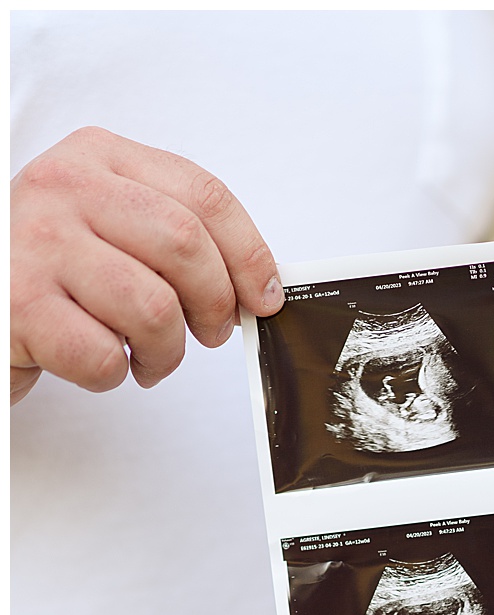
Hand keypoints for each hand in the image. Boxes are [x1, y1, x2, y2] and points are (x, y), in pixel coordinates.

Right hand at [11, 126, 282, 404]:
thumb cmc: (50, 269)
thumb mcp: (108, 225)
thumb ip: (174, 237)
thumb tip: (258, 286)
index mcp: (99, 157)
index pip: (204, 195)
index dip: (249, 254)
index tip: (265, 296)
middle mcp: (63, 186)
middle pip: (186, 245)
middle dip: (214, 304)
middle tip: (208, 334)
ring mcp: (35, 241)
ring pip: (153, 307)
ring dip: (166, 350)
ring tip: (149, 357)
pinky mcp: (17, 303)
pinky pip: (102, 354)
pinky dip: (113, 374)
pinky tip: (98, 363)